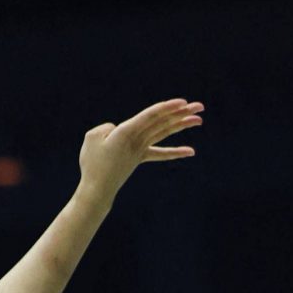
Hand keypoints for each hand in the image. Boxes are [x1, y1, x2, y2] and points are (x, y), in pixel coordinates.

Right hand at [78, 98, 202, 197]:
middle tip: (200, 106)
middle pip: (163, 122)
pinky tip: (191, 151)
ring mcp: (141, 149)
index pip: (151, 116)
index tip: (183, 103)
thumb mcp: (92, 138)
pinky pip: (160, 153)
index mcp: (126, 132)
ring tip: (199, 120)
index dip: (167, 107)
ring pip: (164, 133)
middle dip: (182, 113)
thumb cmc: (92, 163)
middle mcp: (137, 140)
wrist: (97, 189)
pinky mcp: (140, 158)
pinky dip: (175, 152)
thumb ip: (107, 128)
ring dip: (182, 125)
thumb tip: (117, 130)